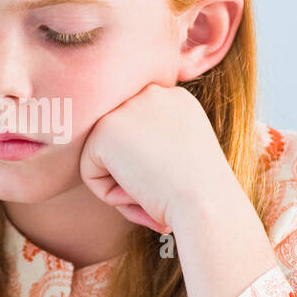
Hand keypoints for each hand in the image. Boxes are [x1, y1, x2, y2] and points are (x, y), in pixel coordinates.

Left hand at [78, 83, 230, 231]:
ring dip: (121, 186)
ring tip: (151, 195)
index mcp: (174, 98)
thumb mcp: (186, 157)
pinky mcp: (104, 130)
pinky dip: (108, 195)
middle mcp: (150, 93)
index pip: (140, 134)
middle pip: (120, 145)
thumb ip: (156, 146)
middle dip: (133, 175)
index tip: (171, 184)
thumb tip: (123, 158)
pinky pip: (89, 173)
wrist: (207, 203)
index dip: (150, 167)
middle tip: (161, 193)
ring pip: (103, 159)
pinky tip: (138, 194)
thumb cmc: (203, 195)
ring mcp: (126, 108)